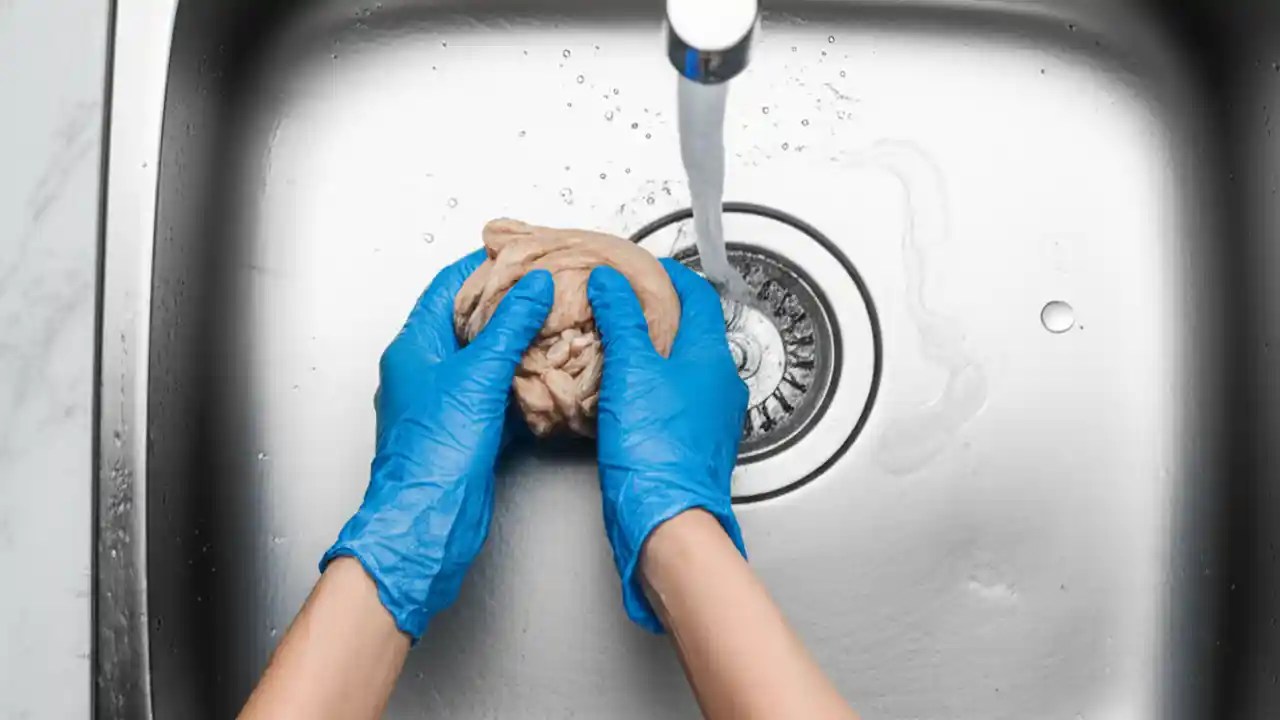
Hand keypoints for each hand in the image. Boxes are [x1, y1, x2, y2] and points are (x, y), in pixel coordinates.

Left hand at [321, 249, 553, 639]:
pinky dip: (521, 383)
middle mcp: (425, 371)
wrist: (427, 522)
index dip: (484, 264)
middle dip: (509, 303)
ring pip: (486, 359)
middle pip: (469, 321)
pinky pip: (497, 395)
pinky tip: (548, 377)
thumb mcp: (477, 376)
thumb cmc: (433, 456)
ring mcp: (445, 403)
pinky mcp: (466, 432)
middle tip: (546, 286)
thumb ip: (509, 326)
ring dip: (518, 344)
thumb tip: (532, 285)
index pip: (448, 286)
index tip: (519, 251)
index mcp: (414, 347)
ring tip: (555, 324)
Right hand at [586, 258, 748, 631]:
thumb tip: (611, 281)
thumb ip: (620, 318)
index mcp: (711, 356)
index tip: (644, 266)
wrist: (667, 518)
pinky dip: (651, 382)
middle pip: (692, 329)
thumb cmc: (655, 447)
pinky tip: (623, 390)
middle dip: (659, 311)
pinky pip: (674, 396)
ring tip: (617, 341)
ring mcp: (711, 414)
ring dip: (654, 348)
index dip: (670, 274)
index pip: (699, 295)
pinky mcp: (694, 441)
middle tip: (623, 300)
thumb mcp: (631, 369)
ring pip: (683, 364)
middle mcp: (720, 382)